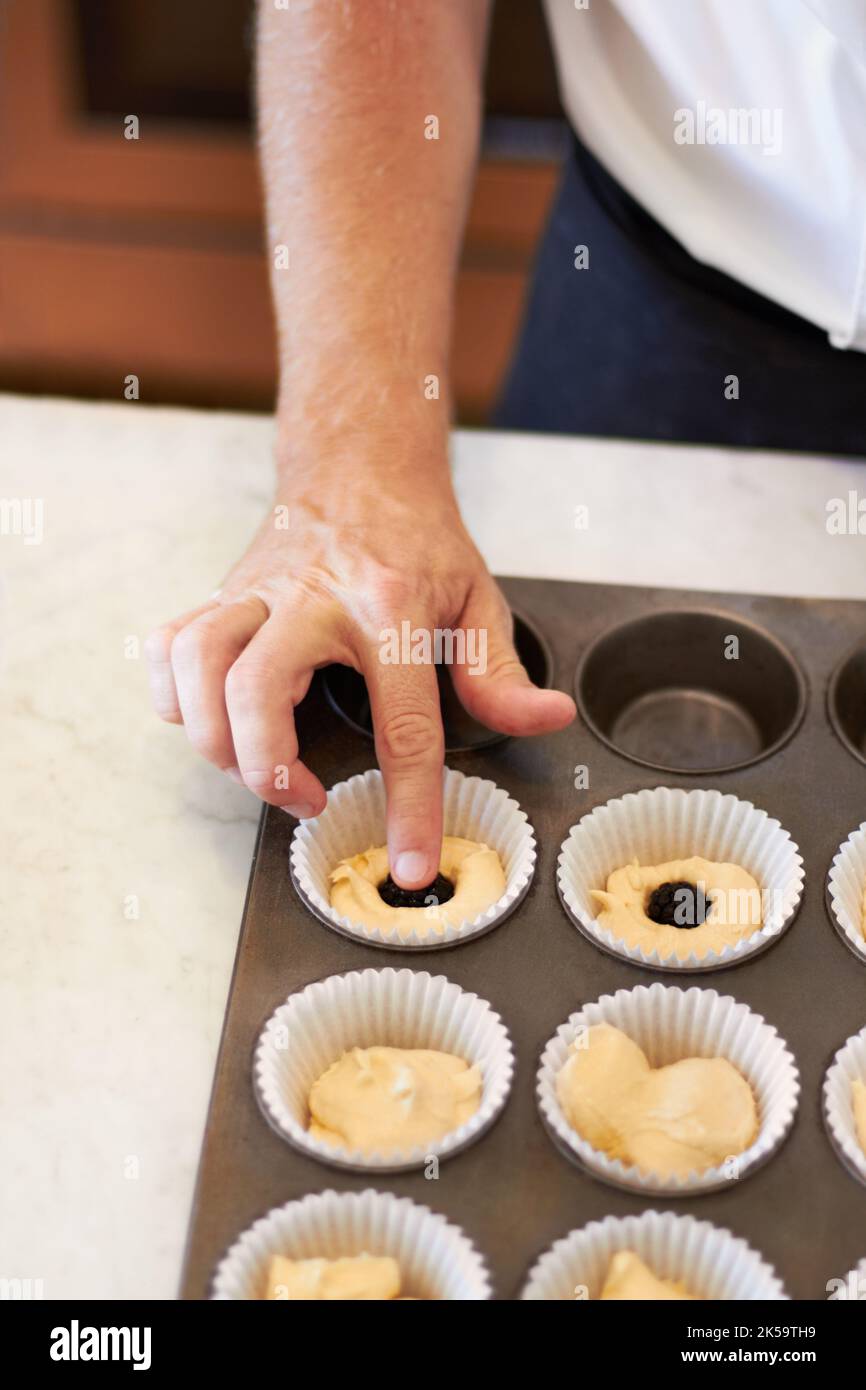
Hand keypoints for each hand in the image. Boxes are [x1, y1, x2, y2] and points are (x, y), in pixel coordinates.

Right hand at [145, 459, 574, 887]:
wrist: (359, 465)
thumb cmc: (418, 540)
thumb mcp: (477, 599)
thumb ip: (502, 672)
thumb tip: (548, 718)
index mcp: (393, 609)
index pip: (402, 725)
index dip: (408, 806)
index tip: (407, 864)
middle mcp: (314, 599)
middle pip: (257, 692)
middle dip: (269, 769)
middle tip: (306, 799)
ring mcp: (257, 593)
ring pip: (198, 665)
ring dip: (214, 738)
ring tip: (256, 766)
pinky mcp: (221, 593)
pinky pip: (168, 647)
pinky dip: (173, 695)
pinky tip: (211, 720)